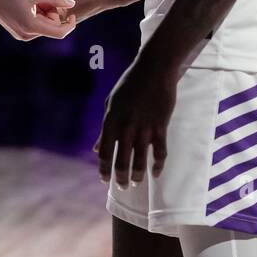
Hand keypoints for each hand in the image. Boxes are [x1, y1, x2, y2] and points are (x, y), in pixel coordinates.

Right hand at [0, 0, 75, 40]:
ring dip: (44, 9)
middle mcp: (27, 35)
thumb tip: (72, 4)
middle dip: (52, 10)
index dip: (70, 23)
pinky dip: (37, 11)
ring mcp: (22, 34)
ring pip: (43, 23)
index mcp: (32, 27)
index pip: (59, 32)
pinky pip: (35, 23)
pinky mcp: (18, 31)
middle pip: (51, 26)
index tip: (73, 11)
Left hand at [94, 54, 177, 186]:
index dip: (104, 170)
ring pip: (140, 160)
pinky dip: (158, 165)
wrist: (153, 69)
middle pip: (121, 160)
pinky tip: (155, 173)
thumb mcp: (110, 103)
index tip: (104, 181)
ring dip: (137, 175)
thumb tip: (96, 148)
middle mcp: (126, 127)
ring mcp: (144, 128)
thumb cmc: (129, 84)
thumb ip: (105, 128)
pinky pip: (160, 152)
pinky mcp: (160, 126)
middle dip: (121, 178)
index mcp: (111, 121)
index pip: (104, 153)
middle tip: (122, 187)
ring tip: (135, 183)